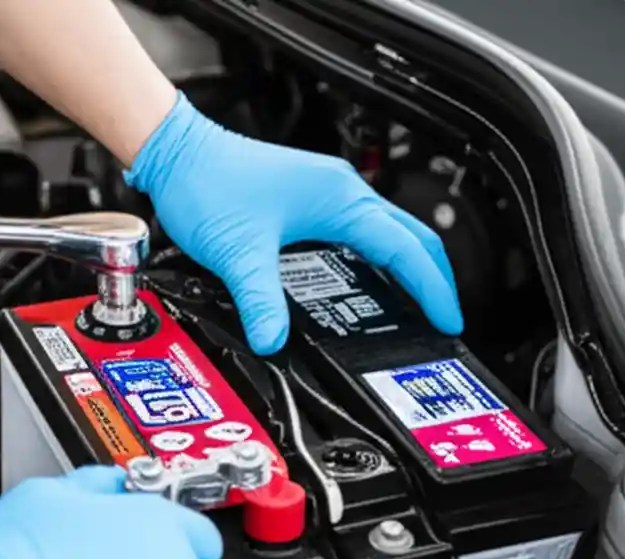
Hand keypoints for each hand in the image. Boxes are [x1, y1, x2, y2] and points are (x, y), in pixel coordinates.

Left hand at [126, 93, 461, 354]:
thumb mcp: (237, 254)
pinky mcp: (308, 196)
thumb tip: (274, 341)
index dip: (432, 290)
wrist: (175, 152)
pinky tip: (361, 281)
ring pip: (387, 231)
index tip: (449, 321)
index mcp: (340, 200)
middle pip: (410, 236)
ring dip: (405, 266)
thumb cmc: (205, 183)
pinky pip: (360, 229)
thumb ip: (260, 302)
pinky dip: (376, 257)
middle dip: (432, 278)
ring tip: (413, 305)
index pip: (406, 250)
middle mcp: (341, 191)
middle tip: (442, 318)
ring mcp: (326, 191)